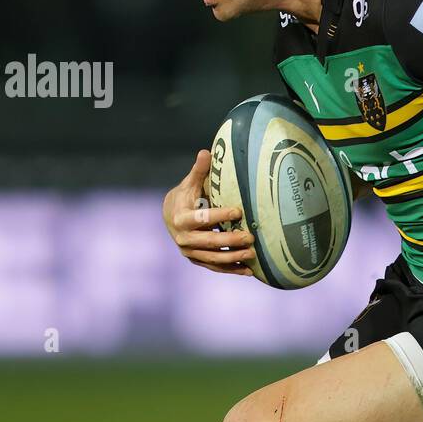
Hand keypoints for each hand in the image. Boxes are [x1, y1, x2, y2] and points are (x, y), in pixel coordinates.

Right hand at [163, 150, 255, 276]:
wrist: (170, 216)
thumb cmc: (186, 196)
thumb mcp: (190, 183)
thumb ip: (199, 171)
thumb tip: (206, 151)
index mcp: (181, 218)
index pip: (201, 218)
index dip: (219, 215)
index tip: (238, 211)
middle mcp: (183, 238)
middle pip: (209, 242)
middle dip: (230, 241)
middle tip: (250, 237)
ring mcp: (190, 252)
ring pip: (213, 258)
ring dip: (233, 258)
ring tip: (252, 254)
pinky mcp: (197, 260)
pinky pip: (215, 267)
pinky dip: (231, 269)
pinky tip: (248, 270)